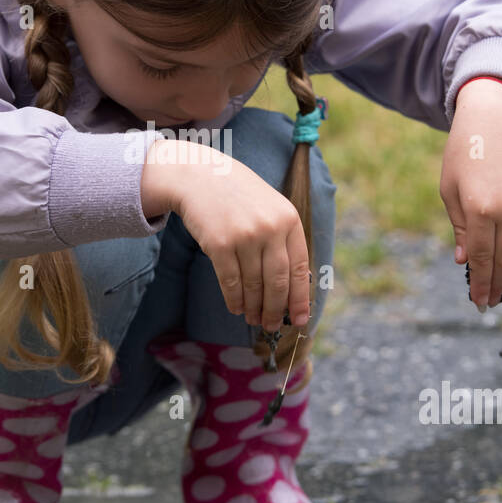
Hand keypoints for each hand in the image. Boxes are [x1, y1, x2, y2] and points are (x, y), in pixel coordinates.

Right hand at [148, 140, 311, 332]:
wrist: (201, 177)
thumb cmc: (239, 196)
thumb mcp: (271, 208)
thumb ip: (283, 239)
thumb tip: (292, 287)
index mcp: (289, 219)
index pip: (300, 268)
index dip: (300, 298)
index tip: (300, 319)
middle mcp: (270, 228)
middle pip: (277, 282)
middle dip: (275, 310)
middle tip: (271, 325)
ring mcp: (245, 236)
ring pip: (253, 285)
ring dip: (254, 308)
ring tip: (253, 318)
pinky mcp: (219, 244)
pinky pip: (230, 282)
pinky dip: (234, 299)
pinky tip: (236, 307)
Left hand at [439, 78, 501, 311]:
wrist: (493, 118)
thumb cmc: (463, 154)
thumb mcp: (450, 190)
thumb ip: (459, 228)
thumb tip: (464, 261)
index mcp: (479, 208)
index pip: (482, 257)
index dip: (481, 282)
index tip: (479, 301)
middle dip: (498, 281)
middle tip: (491, 299)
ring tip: (500, 273)